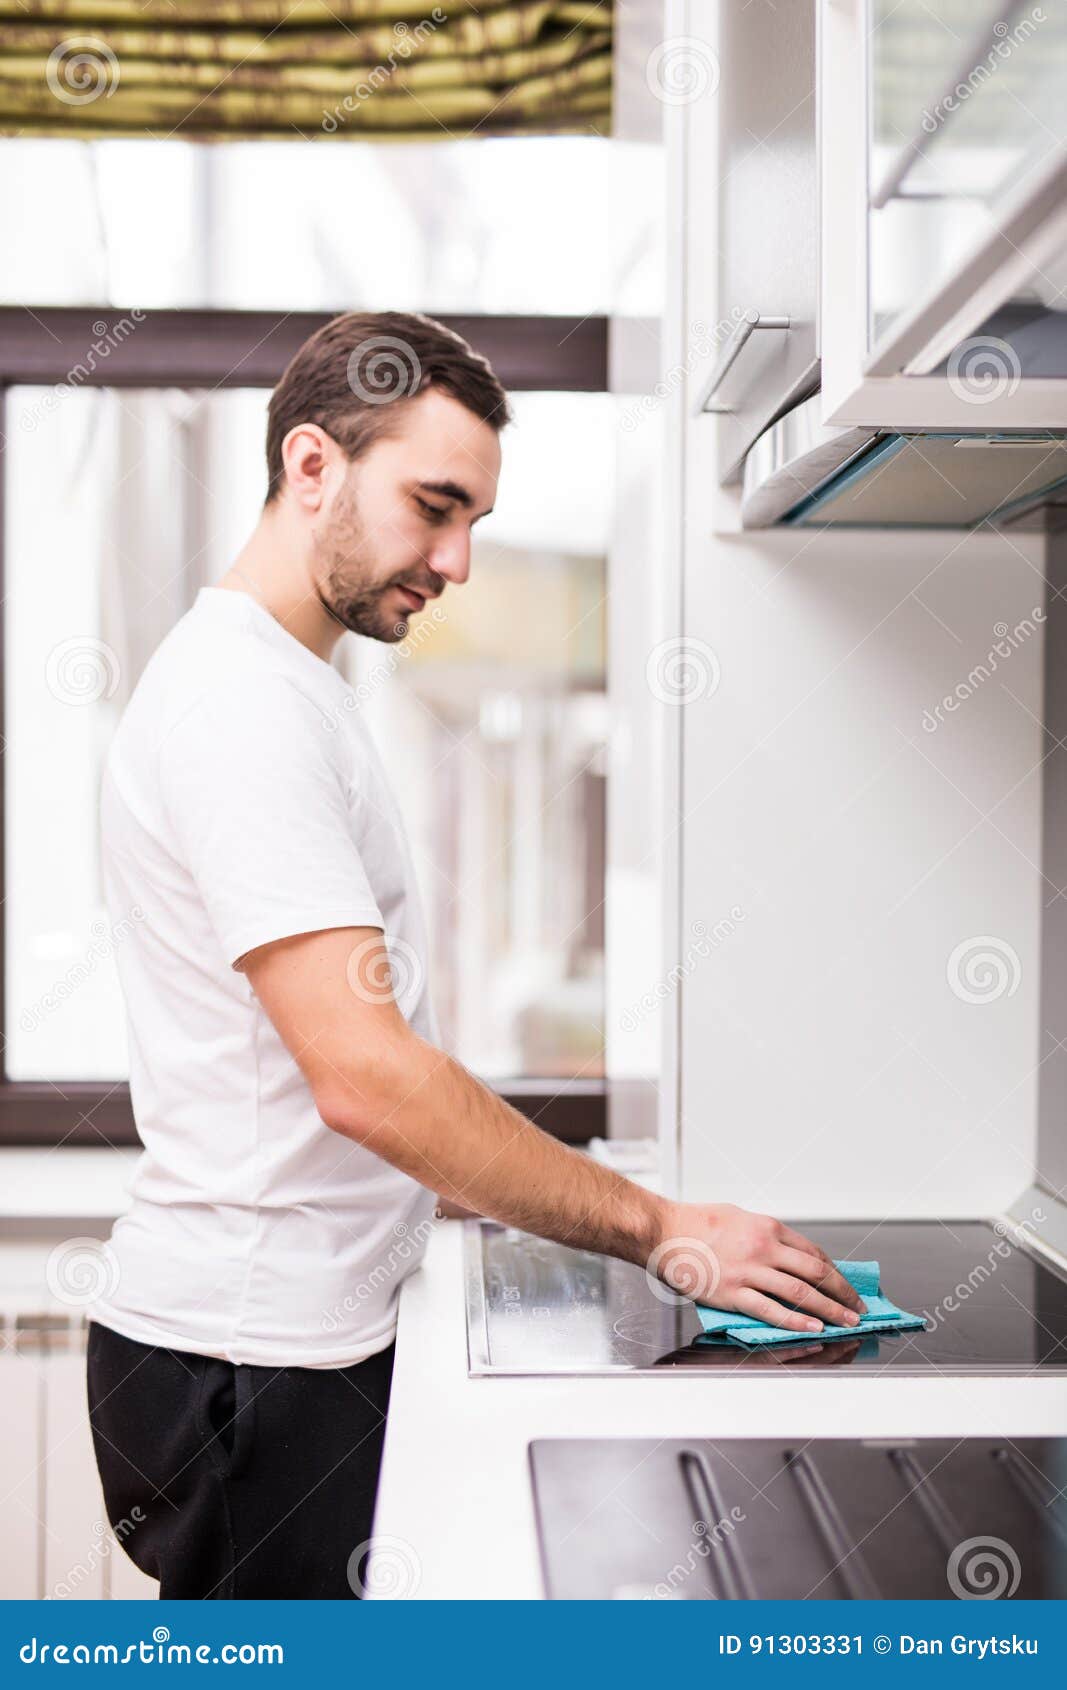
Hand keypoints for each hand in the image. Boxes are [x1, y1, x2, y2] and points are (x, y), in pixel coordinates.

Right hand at [648, 1201, 867, 1332]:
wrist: (663, 1231)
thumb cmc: (695, 1222)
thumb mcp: (738, 1217)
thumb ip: (764, 1235)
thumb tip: (786, 1254)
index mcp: (767, 1227)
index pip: (813, 1252)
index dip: (835, 1272)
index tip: (845, 1286)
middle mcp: (764, 1248)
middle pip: (816, 1272)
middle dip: (842, 1293)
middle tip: (858, 1308)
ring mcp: (749, 1271)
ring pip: (801, 1293)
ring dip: (829, 1310)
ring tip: (846, 1322)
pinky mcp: (733, 1292)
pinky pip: (771, 1310)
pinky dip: (796, 1321)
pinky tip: (813, 1329)